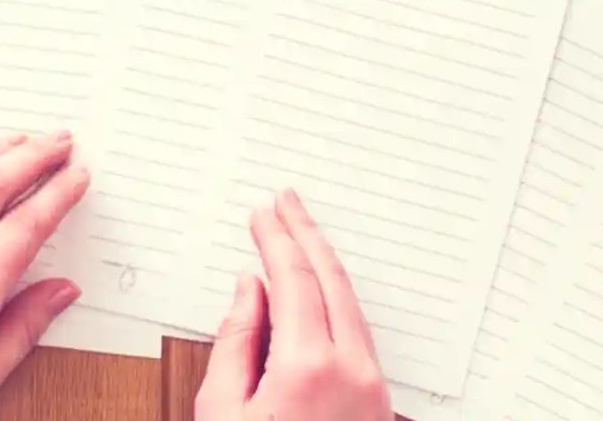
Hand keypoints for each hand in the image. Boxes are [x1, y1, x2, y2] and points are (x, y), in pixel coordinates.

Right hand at [196, 190, 392, 420]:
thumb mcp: (222, 412)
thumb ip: (234, 343)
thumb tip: (249, 291)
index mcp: (307, 367)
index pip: (294, 278)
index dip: (276, 239)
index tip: (263, 217)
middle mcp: (352, 371)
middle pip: (332, 279)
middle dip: (307, 233)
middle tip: (287, 203)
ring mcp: (373, 387)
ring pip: (351, 305)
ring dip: (325, 265)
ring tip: (301, 237)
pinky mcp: (379, 404)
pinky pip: (359, 335)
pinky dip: (337, 302)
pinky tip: (318, 292)